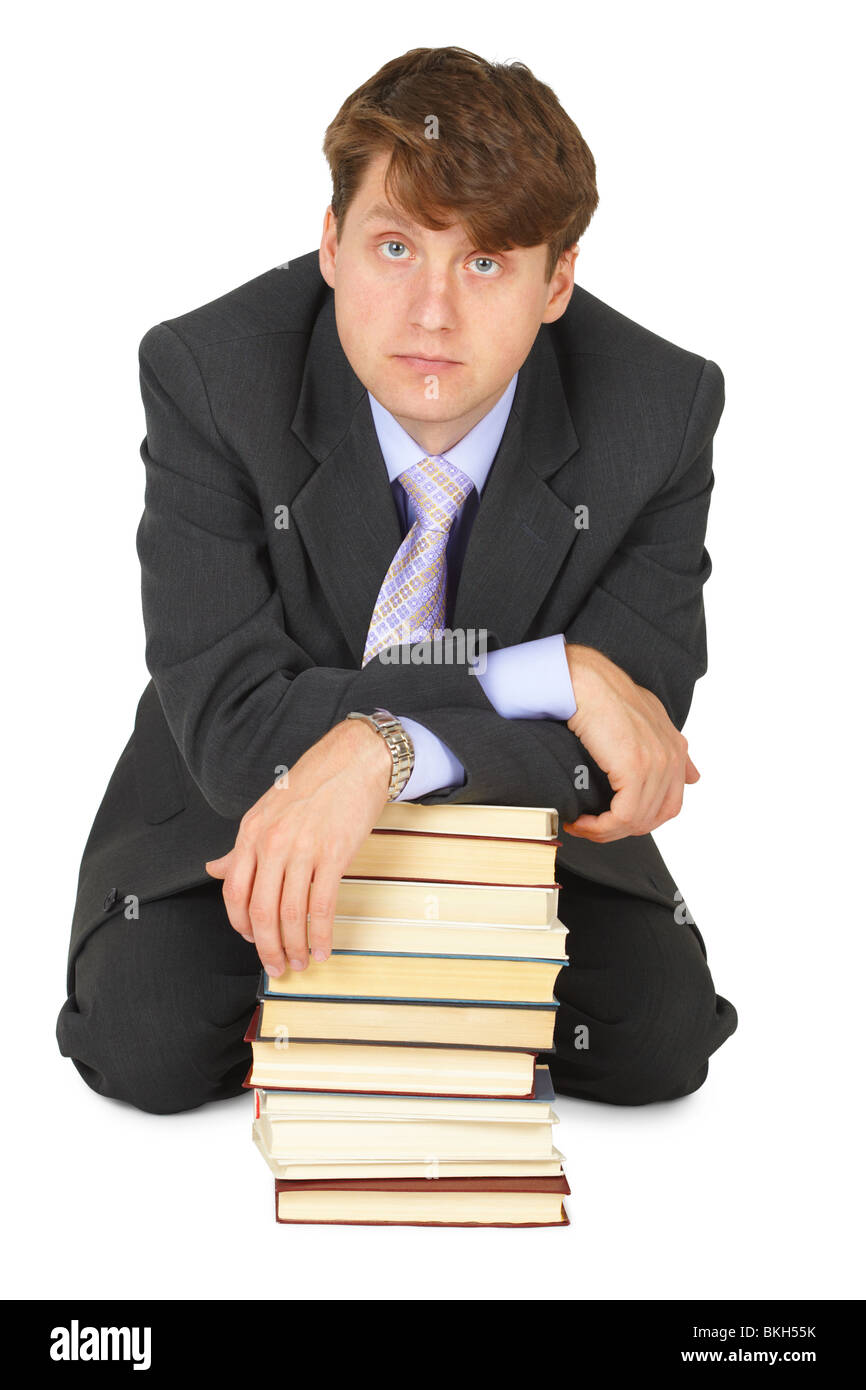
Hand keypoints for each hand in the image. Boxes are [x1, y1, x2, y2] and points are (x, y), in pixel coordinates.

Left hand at [205, 719, 391, 977]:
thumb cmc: (313, 782)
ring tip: (300, 962)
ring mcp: (302, 849)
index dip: (240, 925)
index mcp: (251, 832)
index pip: (234, 891)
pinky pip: (322, 906)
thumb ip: (241, 846)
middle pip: (260, 910)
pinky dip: (320, 935)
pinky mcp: (334, 854)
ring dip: (294, 947)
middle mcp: (272, 842)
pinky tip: (322, 949)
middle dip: (267, 947)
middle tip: (276, 967)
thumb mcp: (266, 810)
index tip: (253, 941)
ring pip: (290, 914)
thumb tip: (216, 869)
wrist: (354, 759)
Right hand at [562, 644, 698, 841]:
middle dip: (621, 829)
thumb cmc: (604, 695)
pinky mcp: (634, 769)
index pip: (669, 805)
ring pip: (636, 821)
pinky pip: (624, 816)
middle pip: (654, 817)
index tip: (610, 820)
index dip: (639, 820)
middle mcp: (671, 756)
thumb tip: (693, 777)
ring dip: (605, 831)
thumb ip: (672, 748)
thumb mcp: (649, 719)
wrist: (585, 681)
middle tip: (591, 826)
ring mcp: (656, 763)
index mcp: (676, 748)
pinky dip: (601, 827)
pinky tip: (582, 821)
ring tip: (581, 825)